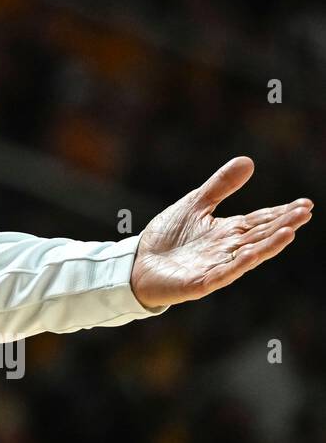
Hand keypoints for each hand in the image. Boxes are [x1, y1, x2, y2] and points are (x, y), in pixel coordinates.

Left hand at [130, 156, 311, 308]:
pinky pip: (223, 273)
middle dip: (282, 224)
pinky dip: (238, 265)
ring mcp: (216, 266)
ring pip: (248, 255)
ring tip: (289, 231)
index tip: (305, 204)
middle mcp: (227, 250)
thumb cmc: (167, 236)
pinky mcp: (200, 282)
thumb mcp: (194, 204)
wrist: (137, 263)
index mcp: (227, 232)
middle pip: (259, 235)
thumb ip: (220, 186)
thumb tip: (248, 161)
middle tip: (305, 212)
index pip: (260, 220)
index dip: (282, 213)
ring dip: (269, 245)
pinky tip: (252, 254)